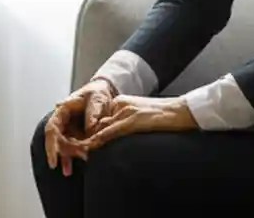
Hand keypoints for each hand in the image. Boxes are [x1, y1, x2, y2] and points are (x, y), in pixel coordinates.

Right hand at [44, 79, 115, 176]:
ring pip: (63, 146)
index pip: (52, 128)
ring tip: (68, 172)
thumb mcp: (97, 99)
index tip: (53, 159)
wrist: (104, 93)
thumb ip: (93, 113)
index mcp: (63, 110)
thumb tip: (90, 129)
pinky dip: (72, 158)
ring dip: (65, 158)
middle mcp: (63, 121)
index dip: (51, 144)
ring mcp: (69, 129)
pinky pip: (72, 148)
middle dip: (60, 154)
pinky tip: (70, 170)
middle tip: (68, 167)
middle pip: (56, 140)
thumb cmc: (98, 93)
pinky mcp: (77, 136)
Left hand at [76, 96, 197, 150]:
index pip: (98, 118)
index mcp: (120, 102)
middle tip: (70, 148)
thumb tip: (107, 138)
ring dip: (87, 140)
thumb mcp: (138, 119)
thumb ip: (122, 124)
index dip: (87, 132)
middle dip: (83, 136)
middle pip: (96, 121)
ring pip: (100, 126)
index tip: (76, 143)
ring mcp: (126, 111)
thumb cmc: (164, 117)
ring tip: (75, 150)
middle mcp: (119, 104)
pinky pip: (112, 130)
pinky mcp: (133, 119)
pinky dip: (100, 139)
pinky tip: (90, 146)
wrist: (182, 111)